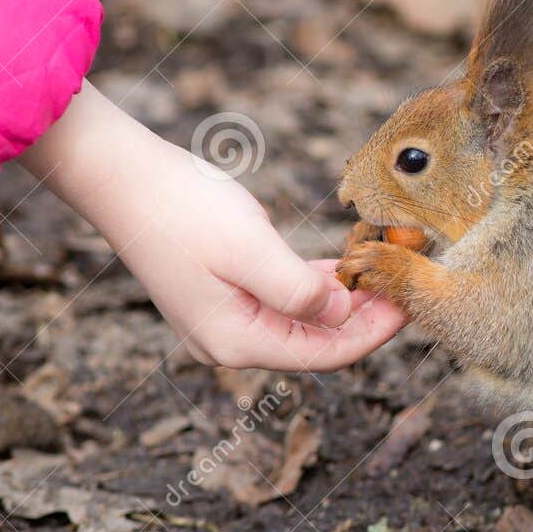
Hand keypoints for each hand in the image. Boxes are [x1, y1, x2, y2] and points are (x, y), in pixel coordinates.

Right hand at [20, 82, 405, 370]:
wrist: (121, 177)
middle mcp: (232, 343)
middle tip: (407, 281)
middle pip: (319, 343)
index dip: (376, 331)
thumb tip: (341, 315)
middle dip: (366, 316)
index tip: (411, 299)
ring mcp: (226, 320)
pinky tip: (348, 265)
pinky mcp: (225, 292)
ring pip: (304, 320)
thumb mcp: (252, 250)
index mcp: (238, 343)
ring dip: (345, 299)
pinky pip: (284, 298)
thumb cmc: (183, 209)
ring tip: (386, 270)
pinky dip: (317, 284)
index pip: (328, 355)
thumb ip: (302, 293)